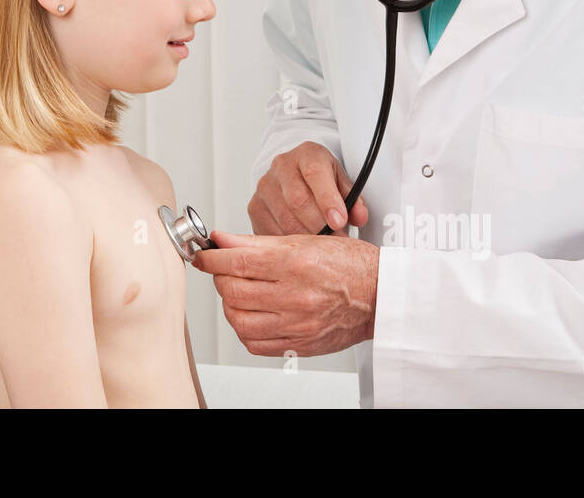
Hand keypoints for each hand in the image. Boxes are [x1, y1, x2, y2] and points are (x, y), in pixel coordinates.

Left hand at [192, 230, 379, 355]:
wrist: (379, 296)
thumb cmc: (348, 265)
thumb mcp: (303, 240)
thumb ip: (257, 242)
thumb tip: (222, 239)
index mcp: (295, 263)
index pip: (236, 262)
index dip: (211, 258)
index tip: (204, 255)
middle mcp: (295, 295)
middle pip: (232, 291)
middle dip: (220, 278)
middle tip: (224, 270)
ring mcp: (296, 323)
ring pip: (239, 319)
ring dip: (229, 305)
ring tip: (238, 292)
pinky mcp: (299, 344)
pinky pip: (254, 343)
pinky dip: (244, 329)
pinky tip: (251, 315)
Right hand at [249, 141, 368, 234]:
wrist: (295, 176)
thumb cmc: (320, 180)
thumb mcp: (341, 182)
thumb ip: (353, 198)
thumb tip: (359, 217)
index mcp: (307, 154)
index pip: (315, 173)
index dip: (328, 199)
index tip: (339, 221)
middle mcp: (281, 167)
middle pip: (298, 200)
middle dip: (320, 225)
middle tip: (336, 240)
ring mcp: (265, 187)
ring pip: (286, 220)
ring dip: (307, 238)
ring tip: (323, 246)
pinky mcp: (255, 207)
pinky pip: (272, 232)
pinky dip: (290, 244)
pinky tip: (303, 246)